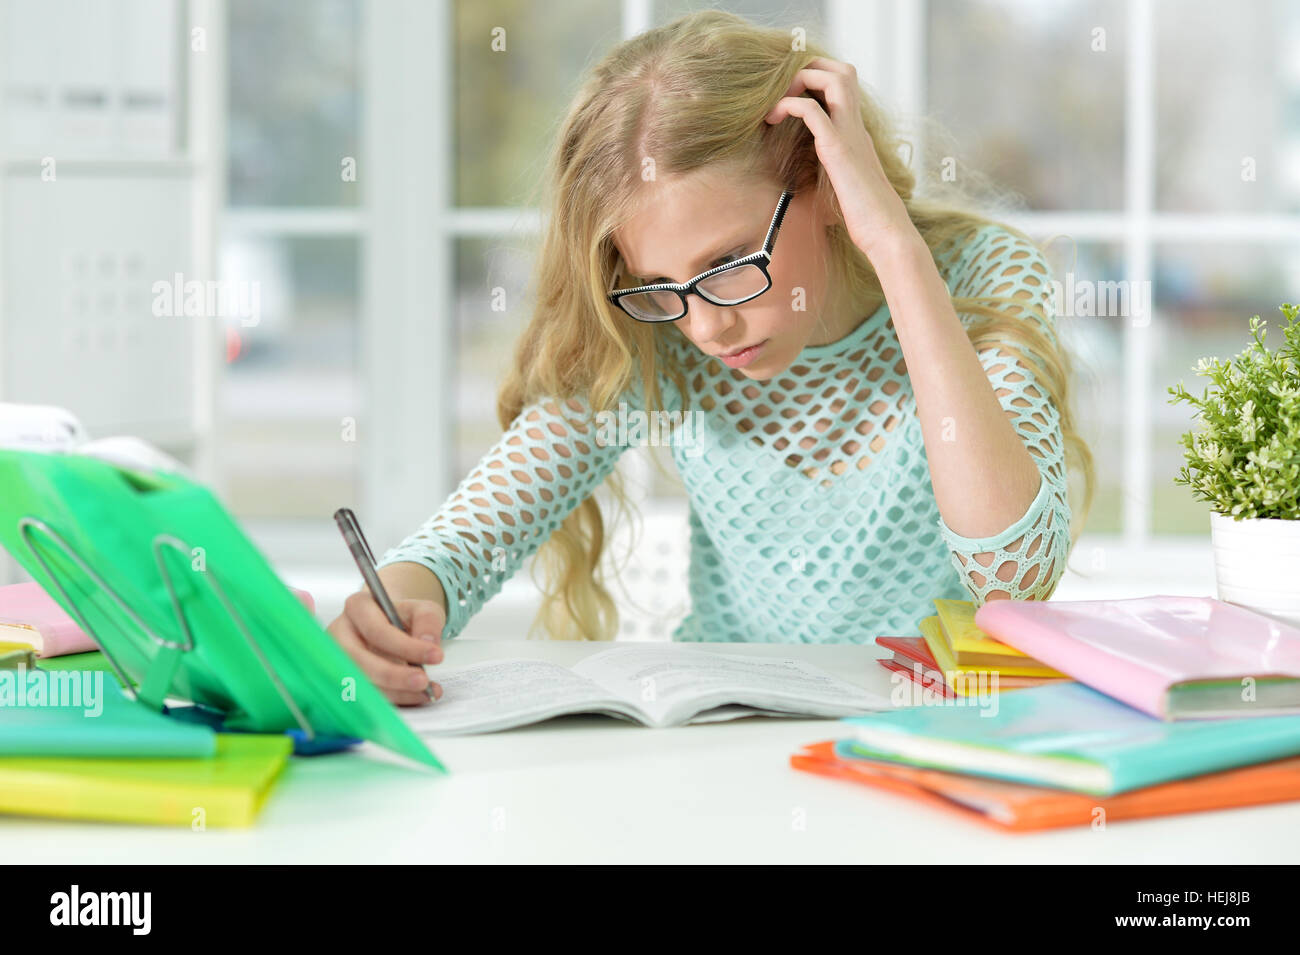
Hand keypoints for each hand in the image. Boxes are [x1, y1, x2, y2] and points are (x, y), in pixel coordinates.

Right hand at [326, 584, 446, 705]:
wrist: (390, 626)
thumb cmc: (403, 617)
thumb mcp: (422, 608)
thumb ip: (428, 620)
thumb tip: (429, 644)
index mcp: (358, 608)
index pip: (377, 631)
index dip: (406, 646)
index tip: (436, 656)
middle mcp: (339, 633)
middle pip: (360, 661)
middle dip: (394, 676)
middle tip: (423, 682)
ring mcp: (337, 660)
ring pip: (360, 683)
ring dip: (395, 692)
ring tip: (425, 692)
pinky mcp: (342, 681)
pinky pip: (363, 697)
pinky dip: (392, 700)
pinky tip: (414, 697)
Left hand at [764, 56, 917, 261]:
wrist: (886, 233)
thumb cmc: (865, 217)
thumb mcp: (843, 184)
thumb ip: (831, 170)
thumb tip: (809, 176)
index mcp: (856, 133)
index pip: (843, 85)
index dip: (817, 78)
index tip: (791, 97)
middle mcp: (856, 127)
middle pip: (843, 71)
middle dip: (810, 68)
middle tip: (784, 91)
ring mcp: (849, 135)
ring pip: (834, 80)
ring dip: (800, 80)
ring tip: (776, 101)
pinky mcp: (838, 151)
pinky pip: (813, 111)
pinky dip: (790, 105)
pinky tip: (774, 119)